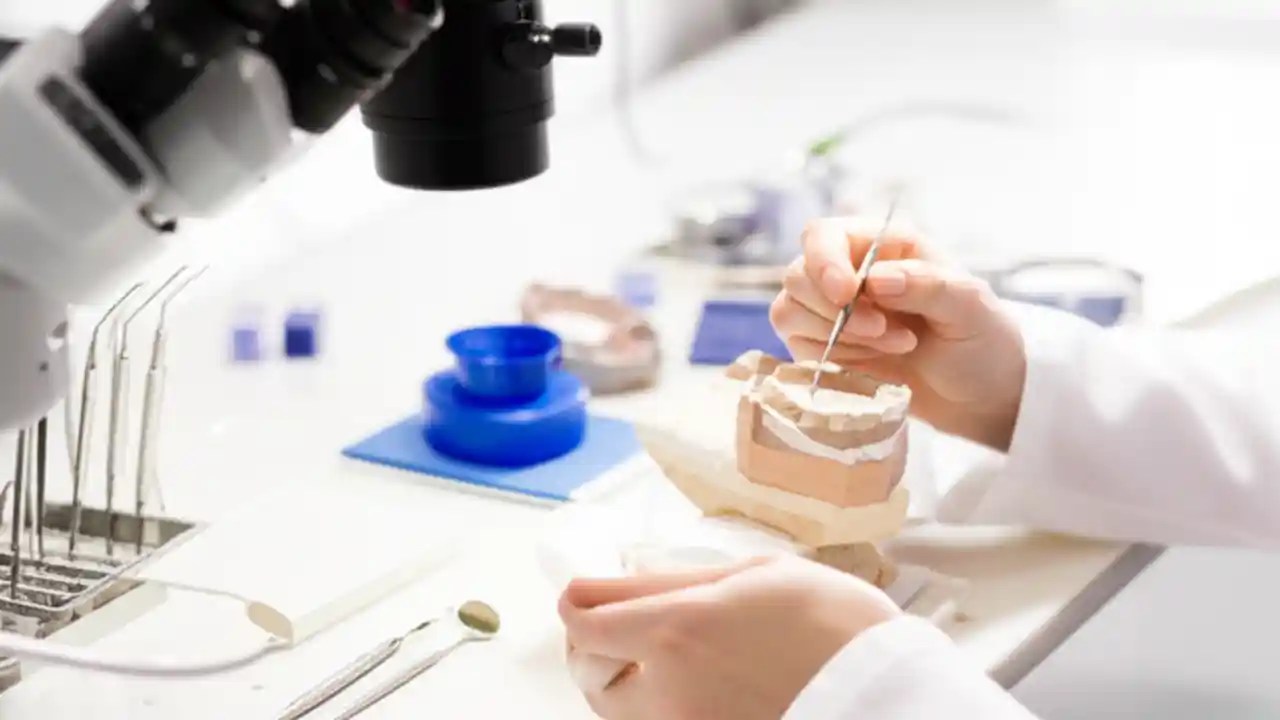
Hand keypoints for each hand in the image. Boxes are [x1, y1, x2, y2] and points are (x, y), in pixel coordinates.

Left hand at [559, 556, 899, 719]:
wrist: (889, 696)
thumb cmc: (838, 628)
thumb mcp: (759, 574)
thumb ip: (683, 581)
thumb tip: (630, 581)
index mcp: (678, 628)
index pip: (583, 618)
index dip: (579, 598)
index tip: (585, 591)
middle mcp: (668, 690)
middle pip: (587, 670)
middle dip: (594, 643)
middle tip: (618, 623)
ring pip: (617, 710)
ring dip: (625, 679)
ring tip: (667, 657)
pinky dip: (661, 706)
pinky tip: (699, 686)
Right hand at [770, 216, 1025, 449]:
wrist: (981, 395)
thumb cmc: (981, 339)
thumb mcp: (971, 306)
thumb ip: (926, 284)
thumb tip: (875, 278)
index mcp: (882, 244)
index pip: (822, 236)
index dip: (823, 261)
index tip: (846, 293)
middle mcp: (849, 271)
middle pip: (798, 276)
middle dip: (836, 311)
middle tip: (885, 330)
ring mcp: (830, 311)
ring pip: (789, 312)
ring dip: (838, 337)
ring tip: (895, 346)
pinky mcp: (823, 348)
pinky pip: (798, 348)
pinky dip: (834, 358)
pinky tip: (876, 362)